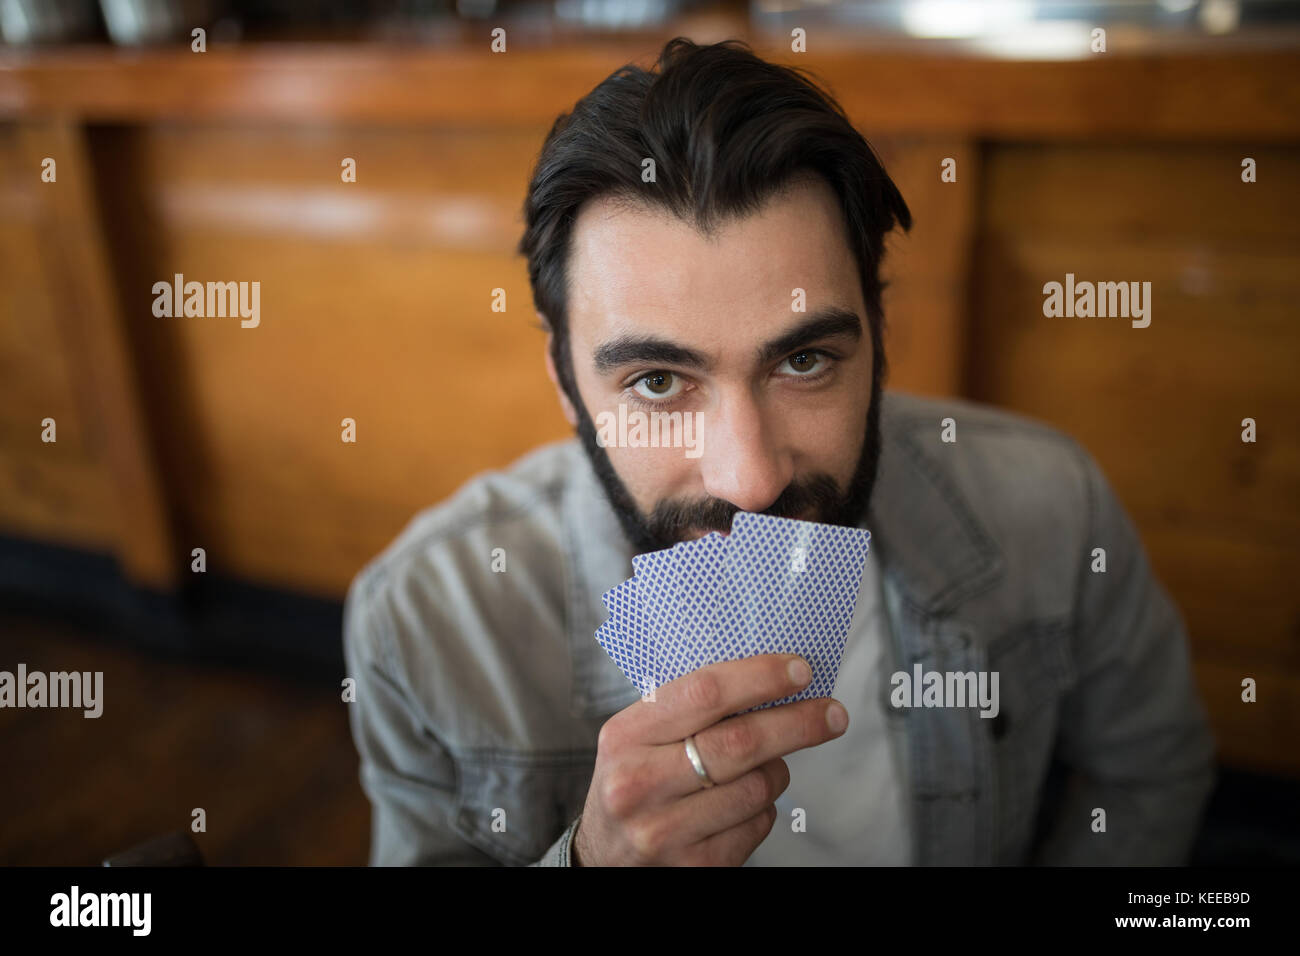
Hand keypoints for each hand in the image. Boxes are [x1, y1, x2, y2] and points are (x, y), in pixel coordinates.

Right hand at [572, 654, 848, 865]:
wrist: (604, 858)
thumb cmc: (633, 782)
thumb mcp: (639, 739)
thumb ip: (688, 710)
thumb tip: (770, 679)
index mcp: (625, 737)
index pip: (704, 692)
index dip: (760, 678)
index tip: (800, 671)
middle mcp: (640, 784)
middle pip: (741, 742)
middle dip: (798, 723)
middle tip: (832, 713)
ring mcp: (665, 831)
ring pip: (758, 787)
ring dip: (776, 771)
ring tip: (763, 766)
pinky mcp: (695, 867)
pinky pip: (757, 825)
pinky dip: (763, 809)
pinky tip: (741, 804)